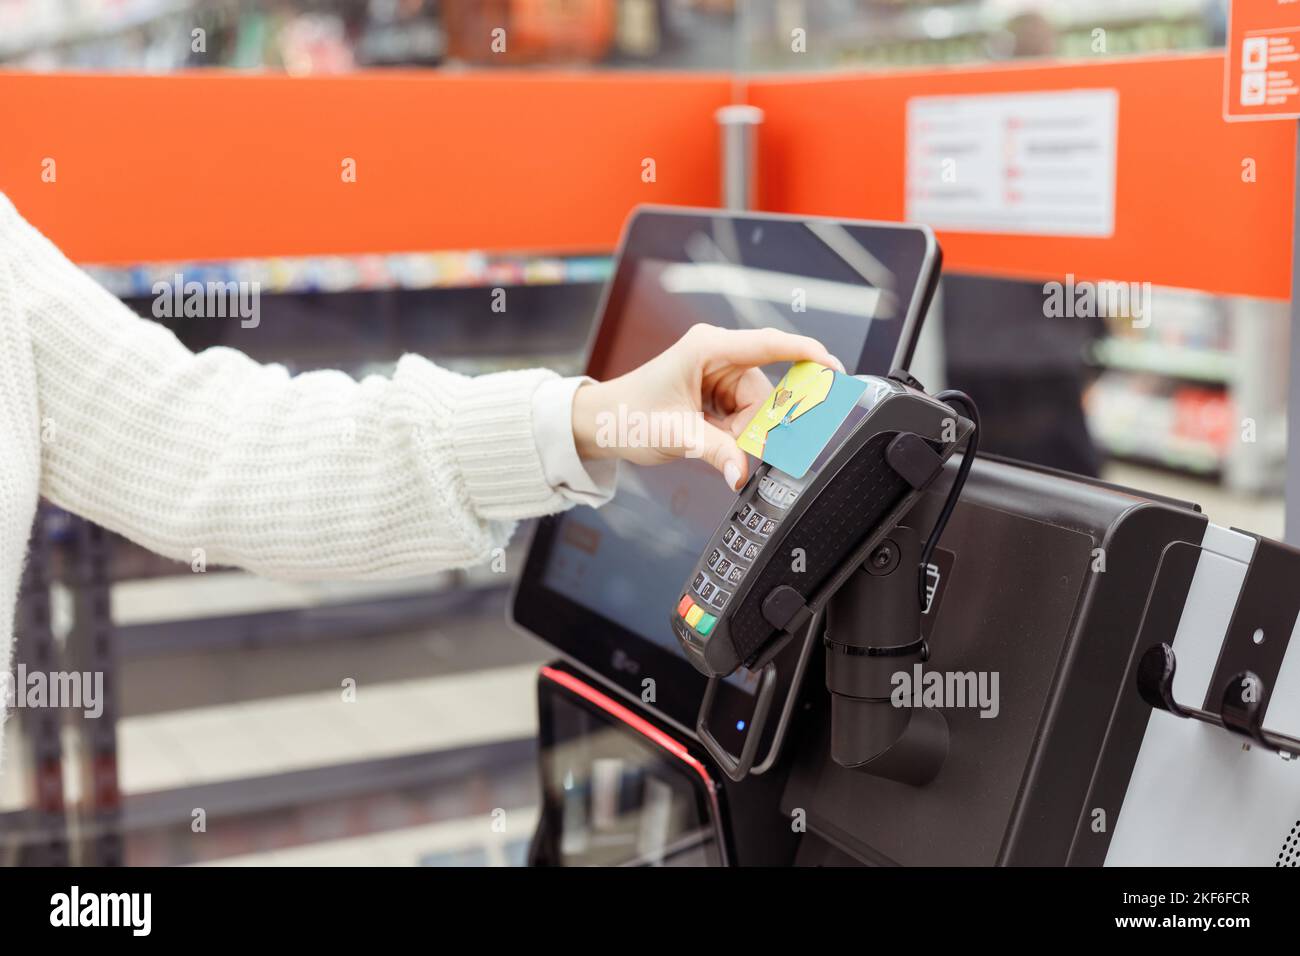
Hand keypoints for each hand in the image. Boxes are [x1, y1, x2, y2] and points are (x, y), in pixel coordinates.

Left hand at [571, 324, 844, 489]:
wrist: (599, 422)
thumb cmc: (626, 414)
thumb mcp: (673, 435)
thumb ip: (714, 452)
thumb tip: (741, 472)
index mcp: (706, 349)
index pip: (768, 345)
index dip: (805, 354)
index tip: (833, 368)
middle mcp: (715, 354)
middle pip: (764, 389)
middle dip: (758, 423)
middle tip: (738, 446)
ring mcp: (715, 371)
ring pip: (755, 406)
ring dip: (742, 432)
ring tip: (710, 442)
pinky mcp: (714, 389)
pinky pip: (742, 413)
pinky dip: (733, 432)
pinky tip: (710, 437)